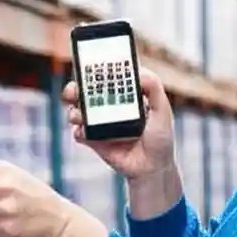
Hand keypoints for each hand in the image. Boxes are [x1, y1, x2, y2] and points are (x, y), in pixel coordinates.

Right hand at [62, 66, 175, 180]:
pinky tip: (83, 132)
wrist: (153, 169)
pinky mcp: (94, 141)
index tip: (91, 67)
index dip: (97, 71)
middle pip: (86, 93)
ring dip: (74, 111)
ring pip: (78, 111)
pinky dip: (78, 131)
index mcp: (125, 96)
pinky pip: (79, 133)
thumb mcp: (162, 111)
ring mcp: (100, 124)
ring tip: (78, 115)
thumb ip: (154, 89)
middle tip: (74, 90)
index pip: (107, 78)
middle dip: (76, 89)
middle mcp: (109, 107)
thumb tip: (139, 72)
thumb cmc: (161, 138)